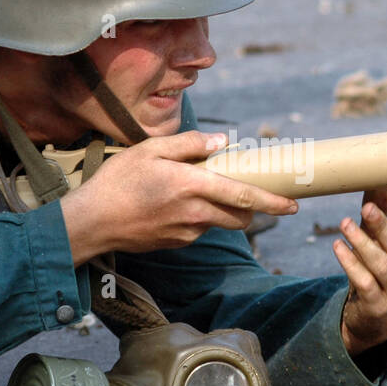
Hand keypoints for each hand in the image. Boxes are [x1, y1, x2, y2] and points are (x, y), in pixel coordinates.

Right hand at [59, 131, 298, 263]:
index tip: (294, 205)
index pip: (243, 196)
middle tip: (256, 195)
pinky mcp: (176, 244)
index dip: (273, 202)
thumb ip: (189, 144)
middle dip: (255, 210)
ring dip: (223, 212)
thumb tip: (222, 142)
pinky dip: (200, 218)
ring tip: (201, 192)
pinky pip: (199, 230)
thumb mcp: (150, 150)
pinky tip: (176, 206)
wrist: (92, 222)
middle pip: (241, 217)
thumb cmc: (118, 181)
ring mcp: (186, 232)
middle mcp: (195, 213)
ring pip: (220, 223)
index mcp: (192, 186)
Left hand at [334, 188, 386, 356]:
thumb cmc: (380, 271)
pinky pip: (363, 281)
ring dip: (361, 243)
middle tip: (367, 208)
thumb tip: (376, 181)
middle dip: (382, 227)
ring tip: (344, 224)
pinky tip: (338, 247)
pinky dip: (350, 263)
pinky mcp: (378, 306)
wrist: (373, 319)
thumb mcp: (383, 244)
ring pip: (380, 264)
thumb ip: (380, 214)